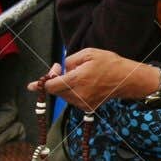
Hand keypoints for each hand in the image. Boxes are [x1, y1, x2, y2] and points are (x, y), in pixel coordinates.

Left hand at [33, 49, 159, 111]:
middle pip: (56, 91)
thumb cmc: (109, 64)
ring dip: (63, 86)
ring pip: (63, 96)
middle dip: (54, 80)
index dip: (42, 82)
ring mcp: (83, 103)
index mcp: (77, 80)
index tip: (33, 83)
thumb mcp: (88, 53)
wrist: (127, 79)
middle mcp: (78, 95)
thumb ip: (69, 61)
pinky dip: (71, 91)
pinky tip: (80, 83)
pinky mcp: (88, 107)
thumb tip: (60, 69)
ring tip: (75, 74)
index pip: (51, 86)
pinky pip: (72, 99)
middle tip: (60, 68)